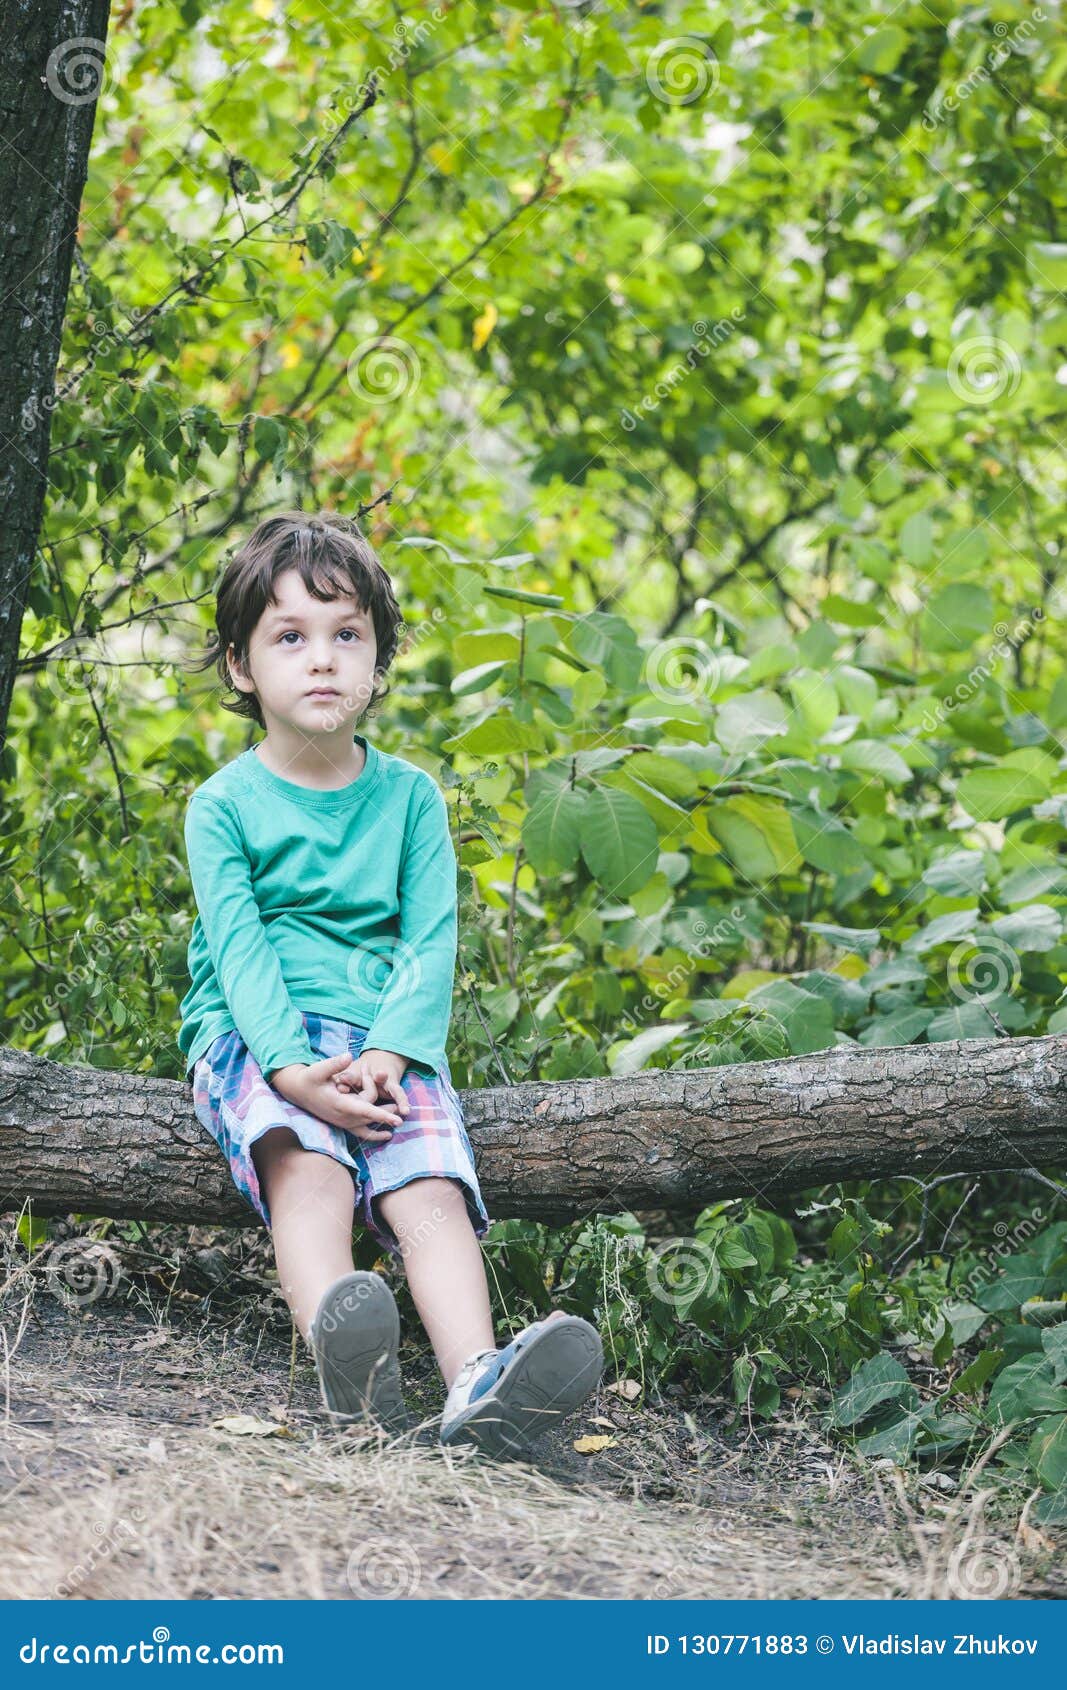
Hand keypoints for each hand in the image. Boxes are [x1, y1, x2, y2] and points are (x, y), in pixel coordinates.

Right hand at [270, 1052, 401, 1141]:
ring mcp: (342, 1121)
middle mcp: (342, 1116)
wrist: (298, 1090)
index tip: (397, 1119)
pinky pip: (361, 1132)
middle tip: (400, 1105)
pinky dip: (374, 1135)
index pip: (365, 1111)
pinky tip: (388, 1135)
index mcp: (340, 1104)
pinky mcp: (342, 1122)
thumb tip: (349, 1056)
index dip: (382, 1115)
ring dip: (383, 1121)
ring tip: (401, 1117)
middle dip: (386, 1110)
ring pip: (368, 1125)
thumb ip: (334, 1064)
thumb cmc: (309, 1078)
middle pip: (371, 1115)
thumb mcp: (319, 1068)